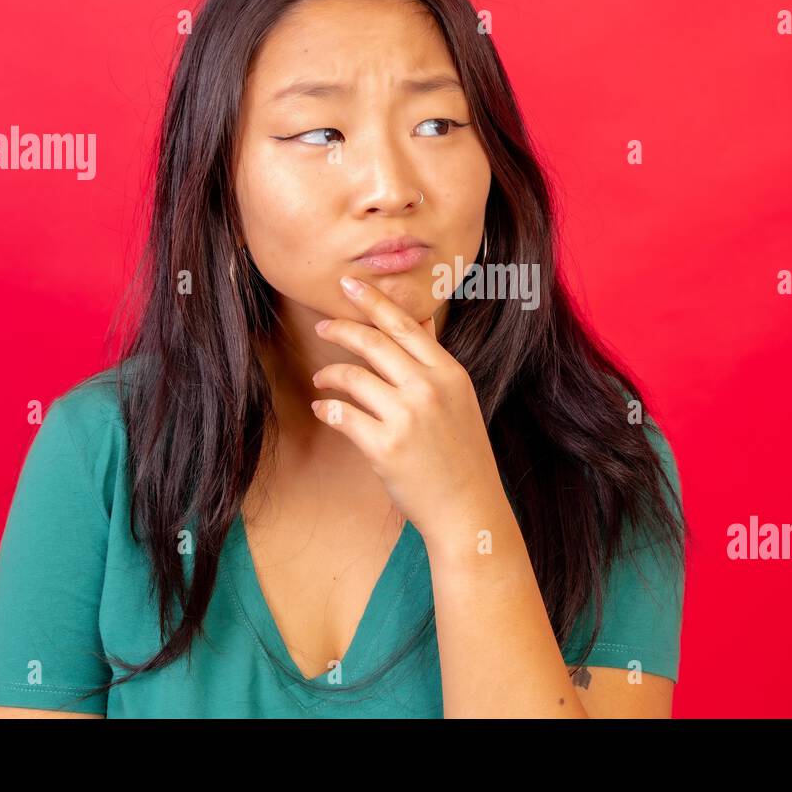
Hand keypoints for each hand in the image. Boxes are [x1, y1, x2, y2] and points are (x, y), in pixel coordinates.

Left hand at [310, 275, 506, 545]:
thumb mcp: (459, 398)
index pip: (404, 325)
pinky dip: (328, 409)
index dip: (373, 301)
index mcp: (449, 372)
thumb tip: (422, 321)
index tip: (349, 284)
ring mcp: (407, 417)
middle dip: (341, 329)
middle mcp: (429, 389)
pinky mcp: (385, 446)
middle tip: (323, 326)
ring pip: (353, 377)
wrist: (468, 508)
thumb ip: (435, 360)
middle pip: (373, 343)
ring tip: (322, 381)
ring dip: (330, 375)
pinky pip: (343, 415)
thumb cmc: (461, 453)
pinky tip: (324, 409)